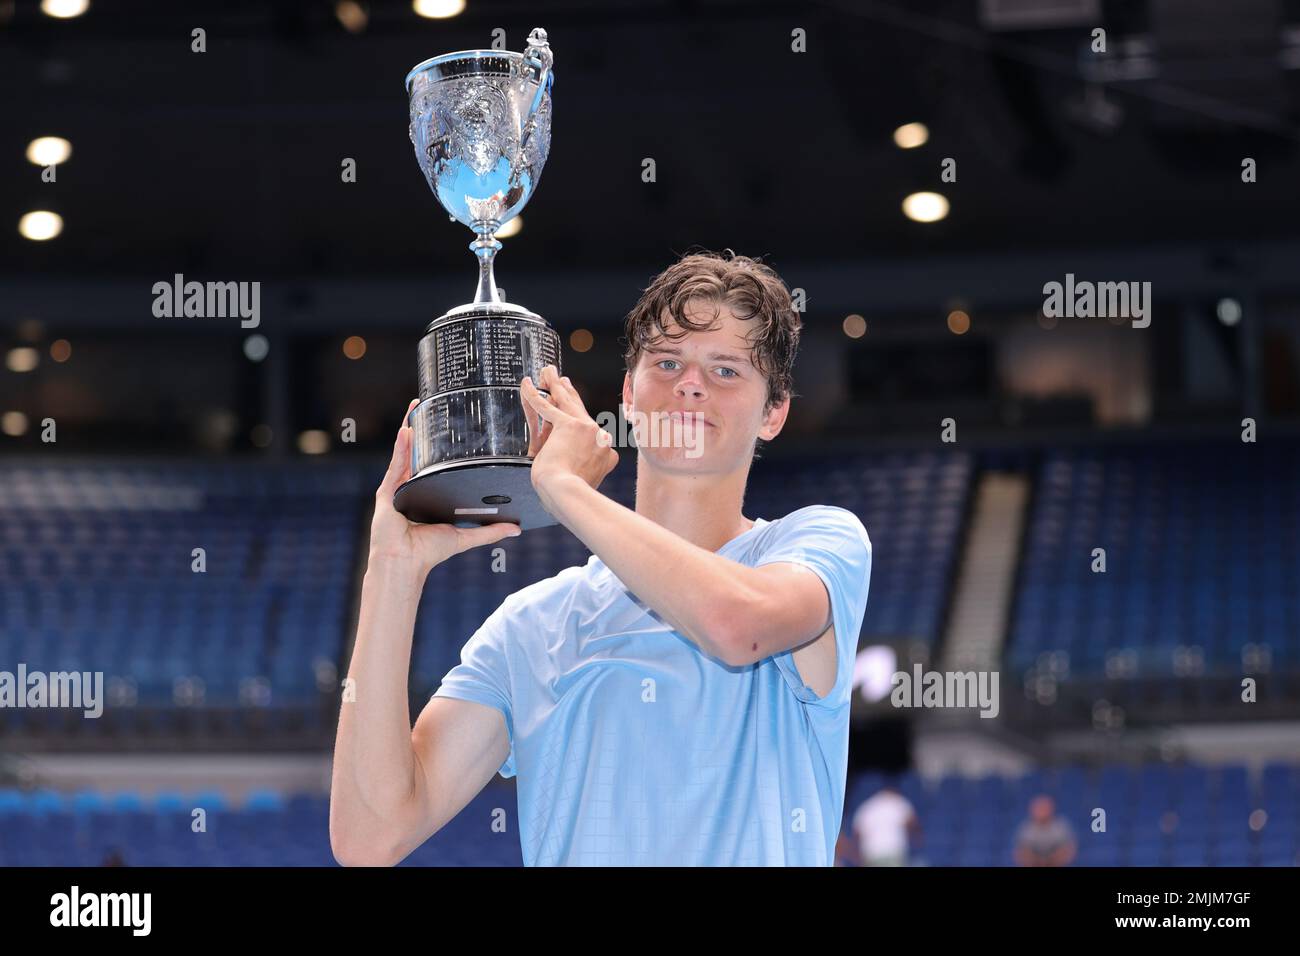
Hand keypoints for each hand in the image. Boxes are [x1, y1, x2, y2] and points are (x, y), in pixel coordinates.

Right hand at [369, 398, 521, 574]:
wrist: (404, 564)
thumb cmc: (428, 553)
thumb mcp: (465, 537)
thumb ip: (490, 531)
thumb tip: (516, 529)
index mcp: (428, 495)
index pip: (435, 464)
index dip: (441, 446)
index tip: (453, 426)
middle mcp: (411, 487)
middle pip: (418, 453)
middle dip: (423, 430)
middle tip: (431, 406)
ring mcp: (398, 488)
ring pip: (405, 453)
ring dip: (410, 429)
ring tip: (416, 407)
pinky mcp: (387, 492)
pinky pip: (395, 465)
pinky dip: (401, 448)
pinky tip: (407, 430)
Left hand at [519, 366, 618, 501]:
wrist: (570, 495)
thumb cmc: (572, 497)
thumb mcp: (585, 482)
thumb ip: (583, 472)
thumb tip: (571, 479)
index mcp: (607, 453)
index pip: (593, 433)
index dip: (580, 420)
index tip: (575, 412)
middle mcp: (600, 438)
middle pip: (582, 410)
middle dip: (570, 393)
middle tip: (563, 381)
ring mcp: (587, 429)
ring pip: (568, 402)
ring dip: (555, 385)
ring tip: (548, 372)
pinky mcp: (568, 426)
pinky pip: (547, 407)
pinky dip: (535, 395)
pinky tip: (528, 384)